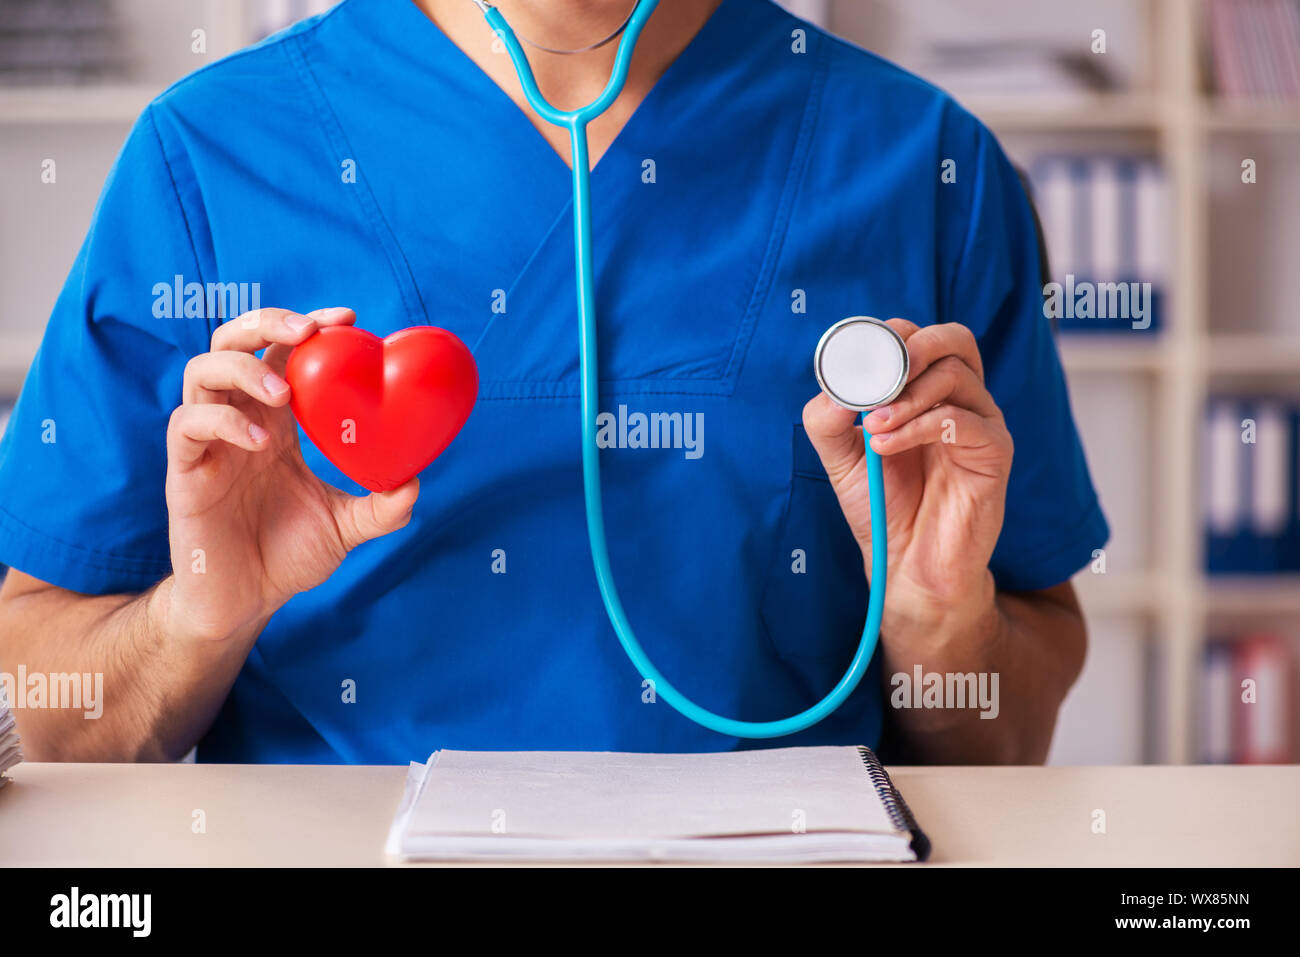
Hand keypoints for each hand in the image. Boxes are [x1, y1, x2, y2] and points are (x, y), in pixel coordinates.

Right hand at [164, 307, 418, 642]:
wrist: (245, 604)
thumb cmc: (287, 557)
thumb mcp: (345, 528)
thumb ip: (381, 508)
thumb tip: (416, 482)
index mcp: (276, 423)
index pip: (283, 354)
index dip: (307, 327)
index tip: (347, 319)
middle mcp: (239, 422)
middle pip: (232, 343)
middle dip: (265, 323)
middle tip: (306, 333)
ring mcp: (207, 444)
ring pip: (201, 372)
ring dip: (243, 368)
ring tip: (283, 392)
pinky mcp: (184, 473)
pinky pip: (188, 426)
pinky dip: (223, 422)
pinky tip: (260, 442)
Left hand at [802, 319, 1012, 644]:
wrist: (905, 563)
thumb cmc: (881, 504)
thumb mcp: (839, 456)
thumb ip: (828, 418)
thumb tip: (837, 386)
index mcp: (926, 390)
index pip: (918, 337)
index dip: (886, 338)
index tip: (853, 362)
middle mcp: (959, 398)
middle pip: (953, 339)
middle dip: (910, 347)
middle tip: (875, 375)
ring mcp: (980, 422)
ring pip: (956, 375)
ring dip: (906, 395)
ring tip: (872, 428)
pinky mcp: (994, 453)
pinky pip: (963, 421)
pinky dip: (919, 426)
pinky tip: (886, 446)